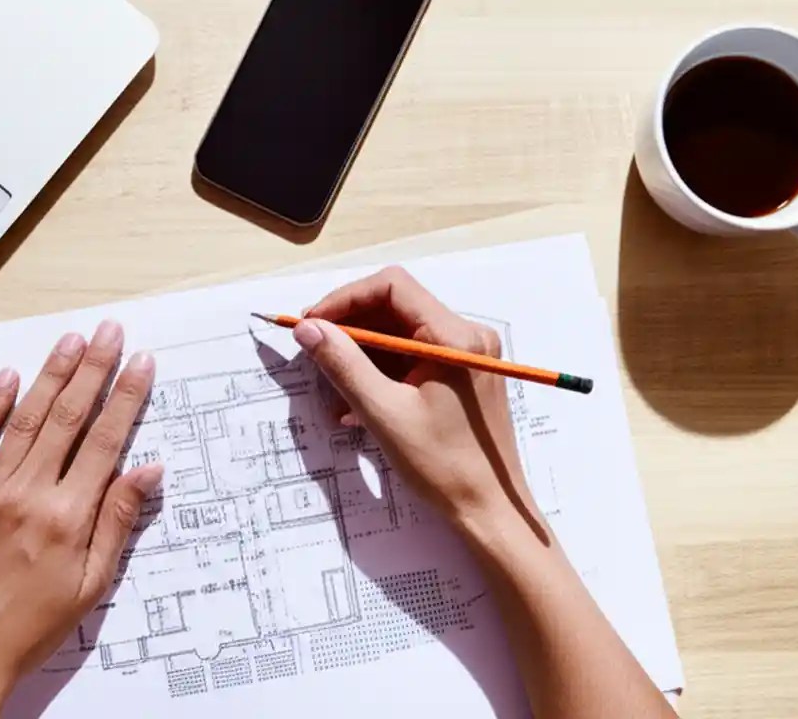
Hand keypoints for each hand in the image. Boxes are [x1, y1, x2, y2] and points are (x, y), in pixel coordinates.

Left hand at [0, 321, 161, 718]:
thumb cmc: (29, 630)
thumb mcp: (91, 585)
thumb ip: (118, 522)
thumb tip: (148, 471)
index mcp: (67, 517)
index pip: (105, 441)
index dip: (126, 397)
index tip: (141, 363)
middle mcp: (28, 495)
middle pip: (68, 417)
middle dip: (93, 369)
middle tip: (111, 332)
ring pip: (26, 419)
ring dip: (50, 375)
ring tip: (70, 340)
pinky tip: (8, 377)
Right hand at [293, 267, 543, 534]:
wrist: (490, 511)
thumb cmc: (444, 466)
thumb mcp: (383, 413)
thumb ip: (343, 365)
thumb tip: (308, 328)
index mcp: (454, 338)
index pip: (392, 287)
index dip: (345, 299)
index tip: (313, 324)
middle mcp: (466, 336)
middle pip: (396, 307)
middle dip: (351, 328)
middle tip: (315, 352)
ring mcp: (467, 356)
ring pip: (400, 334)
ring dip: (363, 356)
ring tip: (333, 389)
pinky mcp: (462, 377)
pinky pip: (413, 359)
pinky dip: (382, 374)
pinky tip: (357, 405)